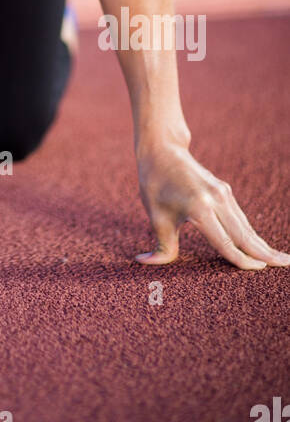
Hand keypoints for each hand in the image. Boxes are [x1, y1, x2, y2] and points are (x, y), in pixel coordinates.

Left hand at [135, 141, 289, 269]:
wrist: (162, 150)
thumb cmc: (155, 183)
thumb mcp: (156, 215)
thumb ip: (161, 244)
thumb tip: (146, 262)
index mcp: (199, 208)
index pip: (225, 243)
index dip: (242, 260)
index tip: (258, 271)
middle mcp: (217, 200)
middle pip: (245, 234)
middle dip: (265, 252)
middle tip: (285, 264)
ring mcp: (223, 193)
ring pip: (245, 225)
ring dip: (261, 243)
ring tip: (278, 258)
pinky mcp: (224, 190)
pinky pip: (239, 217)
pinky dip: (249, 232)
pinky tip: (257, 243)